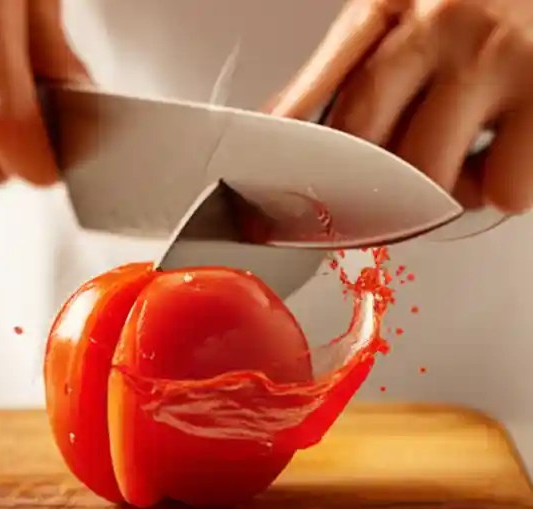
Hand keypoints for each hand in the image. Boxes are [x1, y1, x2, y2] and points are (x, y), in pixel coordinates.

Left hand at [268, 0, 532, 212]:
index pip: (327, 102)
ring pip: (440, 182)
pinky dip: (506, 187)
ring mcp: (504, 61)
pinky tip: (513, 147)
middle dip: (377, 186)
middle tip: (395, 180)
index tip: (282, 208)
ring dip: (448, 190)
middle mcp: (445, 26)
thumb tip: (280, 118)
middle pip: (372, 154)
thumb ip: (348, 56)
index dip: (305, 169)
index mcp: (395, 0)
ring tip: (469, 154)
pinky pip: (510, 190)